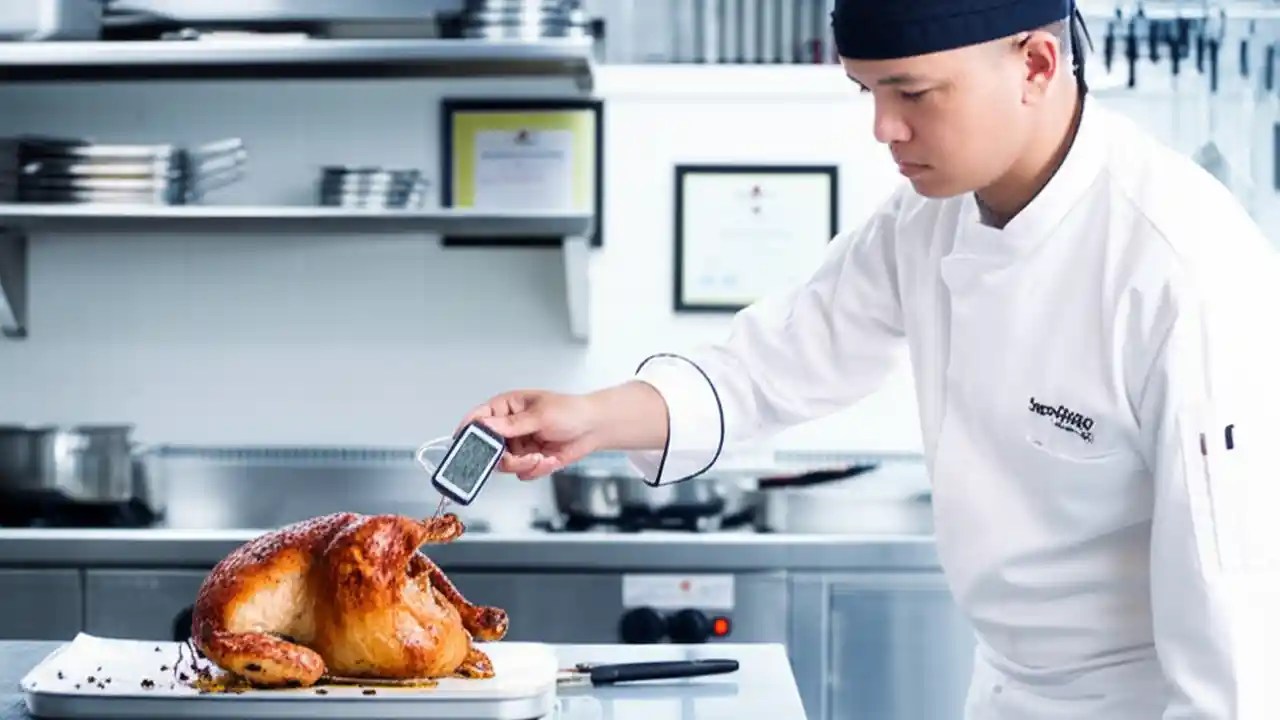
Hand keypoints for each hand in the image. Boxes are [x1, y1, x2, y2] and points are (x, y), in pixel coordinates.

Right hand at [458, 390, 600, 480]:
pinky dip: (536, 469)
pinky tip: (550, 459)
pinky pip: (522, 472)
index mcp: (507, 407)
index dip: (470, 431)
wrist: (594, 428)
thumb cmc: (571, 411)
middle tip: (518, 457)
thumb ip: (511, 424)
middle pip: (489, 448)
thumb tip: (485, 425)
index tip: (465, 443)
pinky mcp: (529, 459)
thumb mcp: (540, 415)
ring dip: (524, 464)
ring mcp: (519, 444)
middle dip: (505, 457)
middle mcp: (509, 427)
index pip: (479, 418)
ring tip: (541, 457)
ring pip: (506, 464)